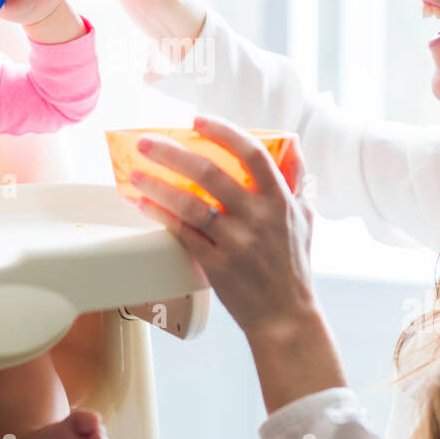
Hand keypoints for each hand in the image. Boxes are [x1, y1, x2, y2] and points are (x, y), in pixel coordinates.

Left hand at [128, 115, 316, 340]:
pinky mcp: (217, 265)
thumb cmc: (293, 266)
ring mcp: (236, 242)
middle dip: (173, 153)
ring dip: (158, 185)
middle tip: (146, 142)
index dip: (224, 133)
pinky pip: (182, 234)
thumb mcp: (304, 217)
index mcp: (280, 200)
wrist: (285, 317)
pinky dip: (160, 215)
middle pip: (211, 174)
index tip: (198, 121)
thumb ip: (297, 178)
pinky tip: (143, 204)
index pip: (253, 154)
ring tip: (135, 173)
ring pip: (190, 205)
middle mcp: (258, 217)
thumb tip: (292, 141)